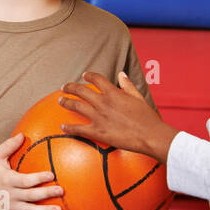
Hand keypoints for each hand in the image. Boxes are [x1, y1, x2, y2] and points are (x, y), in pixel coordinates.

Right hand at [0, 133, 63, 209]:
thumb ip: (9, 145)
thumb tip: (23, 134)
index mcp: (7, 179)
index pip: (24, 181)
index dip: (38, 179)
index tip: (52, 175)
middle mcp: (10, 195)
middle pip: (30, 197)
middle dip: (46, 194)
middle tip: (61, 191)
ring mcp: (11, 207)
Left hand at [59, 71, 176, 161]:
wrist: (150, 136)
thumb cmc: (147, 118)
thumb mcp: (139, 97)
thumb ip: (128, 85)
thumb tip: (121, 74)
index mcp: (114, 93)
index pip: (96, 78)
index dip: (88, 75)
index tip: (84, 75)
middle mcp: (103, 103)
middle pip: (80, 90)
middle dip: (70, 87)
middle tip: (64, 88)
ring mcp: (98, 117)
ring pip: (76, 106)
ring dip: (65, 102)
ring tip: (60, 101)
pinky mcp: (97, 132)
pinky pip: (78, 129)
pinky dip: (68, 128)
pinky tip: (63, 127)